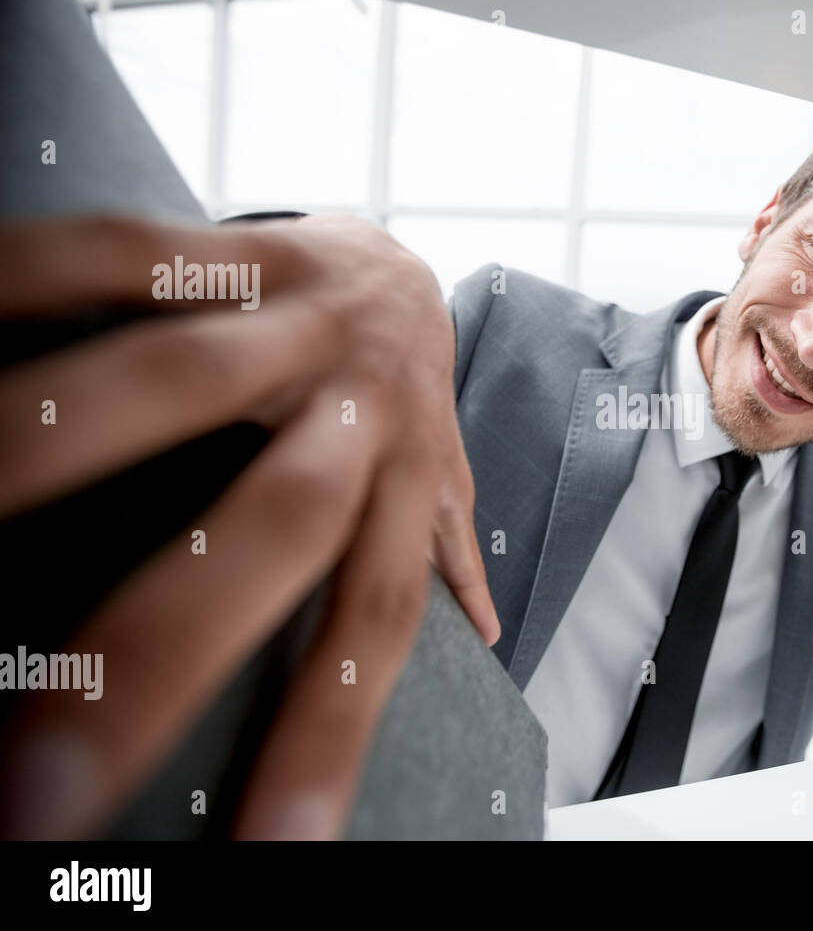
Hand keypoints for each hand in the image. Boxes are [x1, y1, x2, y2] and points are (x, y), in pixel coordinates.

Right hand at [0, 212, 497, 838]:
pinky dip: (36, 279)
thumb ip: (446, 551)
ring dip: (55, 439)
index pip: (370, 629)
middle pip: (277, 524)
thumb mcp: (438, 485)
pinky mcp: (245, 246)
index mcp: (409, 490)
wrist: (408, 265)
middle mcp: (364, 410)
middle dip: (166, 643)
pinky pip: (130, 255)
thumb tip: (488, 631)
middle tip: (48, 771)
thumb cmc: (409, 398)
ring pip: (182, 378)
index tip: (269, 846)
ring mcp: (304, 320)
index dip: (323, 738)